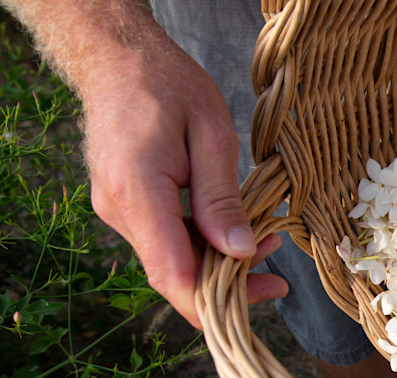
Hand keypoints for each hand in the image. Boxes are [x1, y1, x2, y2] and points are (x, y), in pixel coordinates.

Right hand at [79, 37, 287, 327]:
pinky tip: (237, 232)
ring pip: (172, 261)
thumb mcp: (211, 134)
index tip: (262, 295)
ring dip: (219, 263)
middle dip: (228, 287)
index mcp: (136, 191)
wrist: (118, 59)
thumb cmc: (168, 86)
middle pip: (174, 274)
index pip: (173, 272)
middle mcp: (119, 210)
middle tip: (279, 281)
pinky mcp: (126, 209)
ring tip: (269, 243)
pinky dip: (202, 244)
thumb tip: (240, 251)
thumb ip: (221, 197)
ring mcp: (118, 212)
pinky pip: (166, 242)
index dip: (216, 300)